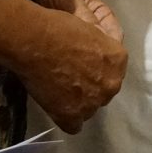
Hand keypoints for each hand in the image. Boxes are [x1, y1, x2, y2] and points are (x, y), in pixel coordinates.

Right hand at [26, 0, 125, 132]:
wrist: (33, 40)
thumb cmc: (58, 27)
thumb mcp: (89, 29)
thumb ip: (99, 49)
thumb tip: (96, 57)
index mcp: (118, 60)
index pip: (112, 73)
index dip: (95, 70)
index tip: (80, 66)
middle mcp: (110, 84)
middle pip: (103, 92)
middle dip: (89, 88)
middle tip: (68, 78)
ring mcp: (92, 103)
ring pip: (88, 109)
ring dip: (76, 103)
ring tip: (57, 90)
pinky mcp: (72, 115)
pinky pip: (74, 126)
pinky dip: (64, 117)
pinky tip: (54, 105)